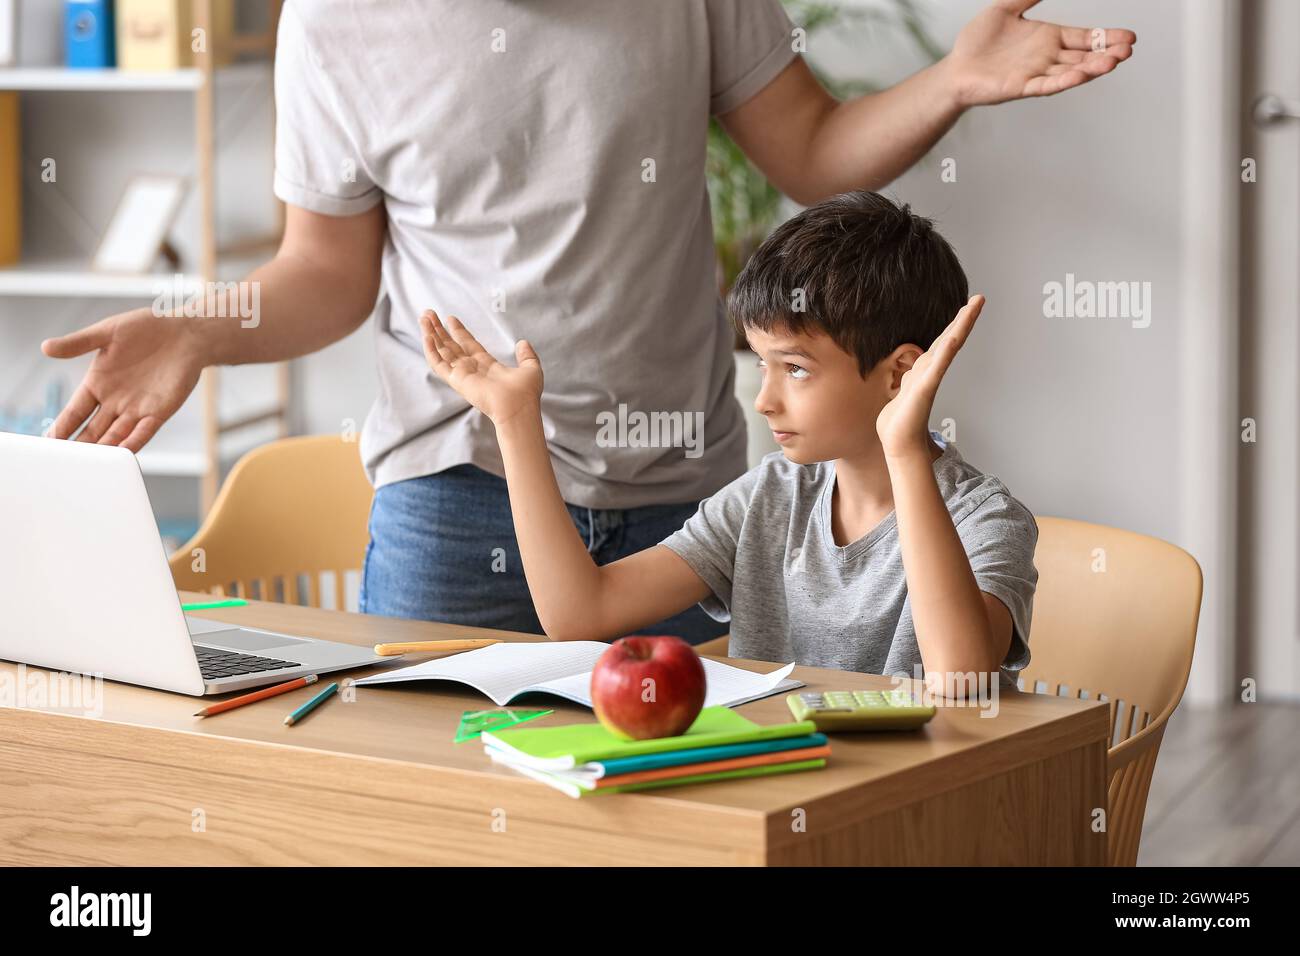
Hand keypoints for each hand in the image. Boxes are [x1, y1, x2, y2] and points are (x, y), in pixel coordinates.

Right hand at [41, 308, 205, 449]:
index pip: (74, 412)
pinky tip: (123, 454)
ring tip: (90, 465)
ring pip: (116, 435)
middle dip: (79, 447)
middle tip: (64, 465)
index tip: (47, 443)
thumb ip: (78, 343)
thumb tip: (45, 347)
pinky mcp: (159, 411)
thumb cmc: (146, 328)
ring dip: (104, 450)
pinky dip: (134, 442)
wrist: (185, 331)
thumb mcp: (107, 333)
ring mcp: (136, 408)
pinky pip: (144, 431)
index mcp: (97, 384)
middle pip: (92, 430)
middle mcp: (114, 401)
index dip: (61, 427)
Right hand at [419, 310, 542, 425]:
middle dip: (440, 330)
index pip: (468, 344)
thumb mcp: (531, 368)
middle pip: (451, 346)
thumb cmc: (526, 393)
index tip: (450, 318)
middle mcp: (472, 369)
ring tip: (423, 318)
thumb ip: (526, 355)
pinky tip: (426, 336)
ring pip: (441, 352)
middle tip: (429, 314)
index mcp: (487, 365)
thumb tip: (523, 342)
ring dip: (431, 335)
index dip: (459, 331)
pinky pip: (439, 364)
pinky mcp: (456, 380)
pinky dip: (431, 351)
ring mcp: (462, 375)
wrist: (518, 406)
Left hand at [876, 294, 983, 459]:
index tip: (968, 304)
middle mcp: (931, 371)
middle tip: (979, 298)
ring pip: (947, 347)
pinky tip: (953, 339)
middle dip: (965, 318)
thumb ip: (910, 380)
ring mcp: (929, 379)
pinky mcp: (924, 390)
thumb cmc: (900, 421)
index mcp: (926, 370)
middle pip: (950, 339)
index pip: (943, 341)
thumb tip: (910, 374)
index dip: (955, 323)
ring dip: (960, 327)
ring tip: (972, 308)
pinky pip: (937, 368)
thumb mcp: (903, 391)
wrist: (898, 444)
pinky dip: (945, 352)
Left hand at [943, 0, 1134, 105]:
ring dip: (1092, 68)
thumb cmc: (977, 43)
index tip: (1129, 37)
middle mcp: (1047, 57)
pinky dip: (1063, 80)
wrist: (954, 68)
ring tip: (1112, 62)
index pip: (1085, 38)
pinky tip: (1079, 75)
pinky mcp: (1021, 87)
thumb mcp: (1005, 8)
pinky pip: (1046, 84)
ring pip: (1070, 71)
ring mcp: (1036, 73)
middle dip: (1107, 53)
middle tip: (1128, 50)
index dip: (1106, 37)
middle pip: (1084, 56)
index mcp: (1048, 38)